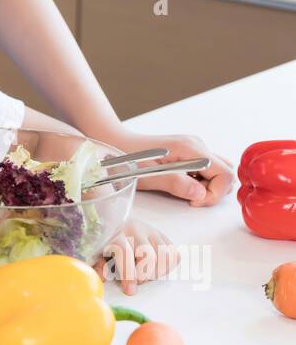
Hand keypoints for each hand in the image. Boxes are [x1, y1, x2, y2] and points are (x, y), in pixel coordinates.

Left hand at [95, 218, 180, 295]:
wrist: (119, 223)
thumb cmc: (109, 244)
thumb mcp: (99, 254)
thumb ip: (99, 266)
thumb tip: (101, 278)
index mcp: (117, 234)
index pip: (125, 252)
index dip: (128, 274)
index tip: (130, 290)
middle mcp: (136, 229)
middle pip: (149, 256)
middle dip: (145, 275)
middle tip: (139, 280)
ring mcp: (152, 231)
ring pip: (165, 256)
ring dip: (158, 271)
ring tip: (148, 273)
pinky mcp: (164, 236)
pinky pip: (175, 255)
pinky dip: (168, 266)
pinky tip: (157, 268)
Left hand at [106, 128, 234, 205]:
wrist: (116, 143)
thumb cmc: (129, 159)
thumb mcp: (149, 176)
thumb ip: (176, 184)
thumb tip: (200, 194)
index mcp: (190, 148)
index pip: (225, 173)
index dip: (215, 193)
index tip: (194, 201)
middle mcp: (197, 144)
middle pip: (226, 172)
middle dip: (214, 191)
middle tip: (190, 198)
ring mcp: (194, 147)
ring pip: (219, 171)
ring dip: (208, 186)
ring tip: (184, 190)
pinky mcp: (189, 152)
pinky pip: (206, 168)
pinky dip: (200, 181)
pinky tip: (181, 183)